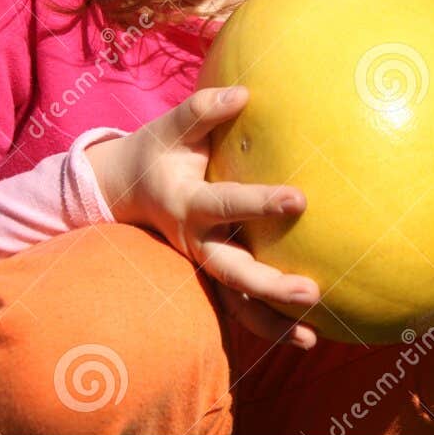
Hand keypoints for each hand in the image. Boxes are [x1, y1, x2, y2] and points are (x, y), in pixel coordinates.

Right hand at [83, 87, 320, 347]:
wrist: (121, 189)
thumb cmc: (157, 150)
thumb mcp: (170, 126)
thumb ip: (203, 110)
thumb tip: (243, 93)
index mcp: (187, 203)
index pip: (228, 204)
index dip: (261, 203)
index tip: (300, 199)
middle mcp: (195, 241)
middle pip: (232, 271)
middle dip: (269, 286)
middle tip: (311, 293)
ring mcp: (202, 263)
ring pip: (235, 302)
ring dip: (271, 324)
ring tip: (311, 341)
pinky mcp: (212, 275)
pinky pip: (239, 306)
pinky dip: (268, 326)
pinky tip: (307, 340)